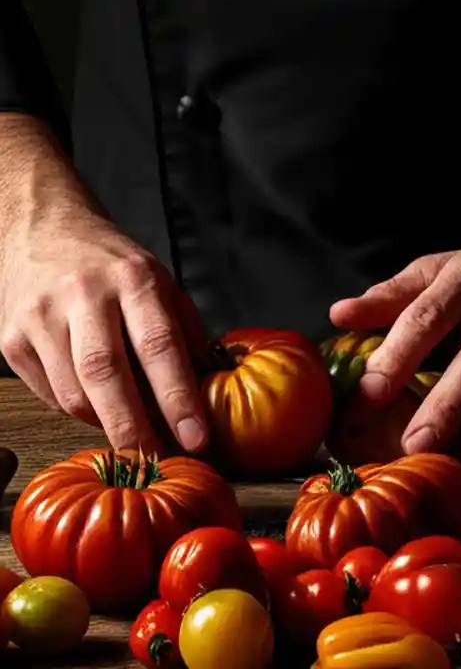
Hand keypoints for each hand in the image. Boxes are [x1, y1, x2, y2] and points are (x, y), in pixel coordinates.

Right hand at [0, 204, 209, 451]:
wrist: (43, 230)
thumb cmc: (114, 267)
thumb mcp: (161, 284)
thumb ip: (187, 335)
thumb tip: (212, 393)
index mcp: (134, 279)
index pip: (160, 345)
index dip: (179, 398)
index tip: (197, 437)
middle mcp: (84, 294)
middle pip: (106, 373)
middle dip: (134, 426)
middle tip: (156, 459)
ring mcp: (40, 316)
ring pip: (74, 393)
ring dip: (106, 422)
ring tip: (133, 432)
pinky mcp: (11, 338)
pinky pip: (50, 393)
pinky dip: (78, 409)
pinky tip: (95, 404)